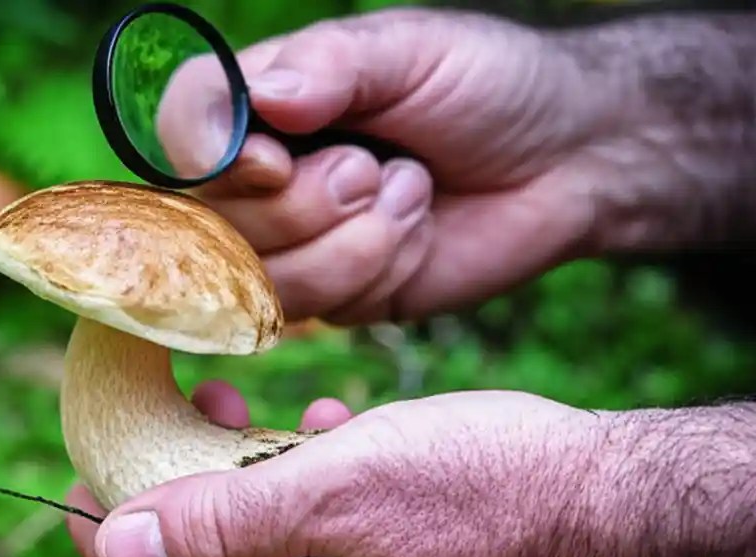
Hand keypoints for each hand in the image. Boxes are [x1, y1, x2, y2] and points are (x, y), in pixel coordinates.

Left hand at [65, 381, 629, 556]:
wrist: (642, 516)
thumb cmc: (501, 494)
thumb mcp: (343, 489)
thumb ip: (223, 525)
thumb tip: (116, 548)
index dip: (112, 555)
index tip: (86, 479)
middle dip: (177, 510)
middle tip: (164, 425)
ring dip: (242, 492)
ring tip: (241, 411)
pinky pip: (333, 555)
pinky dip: (309, 495)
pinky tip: (329, 431)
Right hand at [155, 8, 626, 324]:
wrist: (572, 160)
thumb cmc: (491, 84)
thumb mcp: (412, 51)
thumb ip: (329, 67)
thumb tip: (260, 100)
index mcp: (266, 100)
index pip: (184, 127)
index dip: (211, 157)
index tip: (277, 158)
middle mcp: (264, 174)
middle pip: (213, 220)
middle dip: (303, 205)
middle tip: (374, 168)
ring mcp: (295, 241)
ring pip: (260, 276)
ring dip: (348, 241)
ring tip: (410, 191)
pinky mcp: (334, 294)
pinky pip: (317, 307)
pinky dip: (375, 268)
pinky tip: (416, 231)